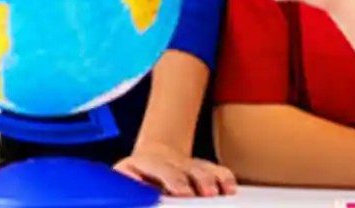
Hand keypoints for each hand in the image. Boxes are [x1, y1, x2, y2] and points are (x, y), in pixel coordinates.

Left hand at [114, 143, 237, 197]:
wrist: (147, 160)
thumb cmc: (134, 178)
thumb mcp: (124, 177)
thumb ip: (129, 183)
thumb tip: (133, 190)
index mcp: (143, 163)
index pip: (160, 167)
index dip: (174, 179)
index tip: (184, 192)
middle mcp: (167, 161)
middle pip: (185, 167)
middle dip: (198, 180)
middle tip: (206, 193)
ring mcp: (185, 164)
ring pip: (201, 168)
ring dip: (213, 179)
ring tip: (221, 191)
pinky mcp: (199, 168)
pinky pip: (215, 170)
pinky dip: (224, 177)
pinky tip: (229, 188)